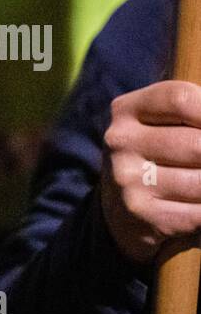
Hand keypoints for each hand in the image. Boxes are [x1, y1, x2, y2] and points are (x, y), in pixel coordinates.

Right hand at [101, 80, 200, 264]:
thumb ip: (193, 112)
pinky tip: (198, 204)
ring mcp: (127, 180)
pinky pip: (197, 213)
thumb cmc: (160, 153)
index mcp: (127, 110)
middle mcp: (120, 142)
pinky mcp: (139, 213)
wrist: (122, 207)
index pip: (181, 100)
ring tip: (200, 178)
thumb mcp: (164, 122)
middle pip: (197, 144)